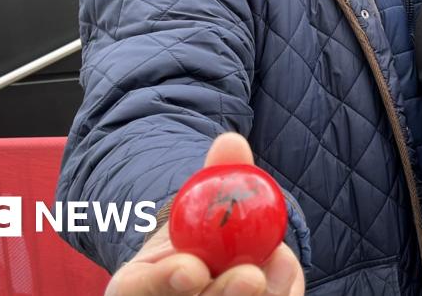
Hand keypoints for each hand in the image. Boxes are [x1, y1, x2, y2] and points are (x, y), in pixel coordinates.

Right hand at [105, 133, 305, 295]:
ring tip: (282, 261)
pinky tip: (286, 272)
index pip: (138, 291)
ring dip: (265, 295)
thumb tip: (232, 141)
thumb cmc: (200, 232)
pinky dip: (282, 295)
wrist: (211, 263)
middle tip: (250, 277)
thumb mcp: (200, 204)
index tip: (193, 268)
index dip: (165, 283)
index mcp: (135, 288)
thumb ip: (215, 176)